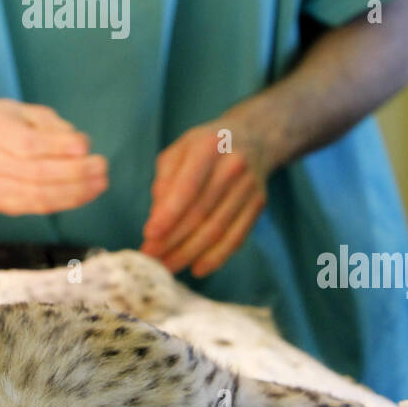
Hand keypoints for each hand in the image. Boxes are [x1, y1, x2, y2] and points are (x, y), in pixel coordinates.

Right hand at [0, 98, 107, 214]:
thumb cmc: (4, 123)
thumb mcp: (25, 110)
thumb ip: (52, 126)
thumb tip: (80, 146)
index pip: (27, 144)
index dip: (58, 147)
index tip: (86, 145)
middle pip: (35, 173)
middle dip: (74, 172)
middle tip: (102, 166)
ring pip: (36, 195)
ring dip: (74, 192)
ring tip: (100, 183)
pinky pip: (35, 207)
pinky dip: (64, 201)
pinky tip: (85, 193)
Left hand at [140, 110, 270, 277]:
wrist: (253, 138)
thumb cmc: (206, 145)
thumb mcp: (179, 150)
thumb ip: (165, 180)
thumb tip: (157, 218)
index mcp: (208, 147)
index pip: (188, 187)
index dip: (168, 215)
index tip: (149, 236)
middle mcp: (233, 166)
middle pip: (201, 213)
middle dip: (172, 240)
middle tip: (150, 258)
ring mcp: (249, 187)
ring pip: (217, 229)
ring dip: (189, 253)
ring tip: (166, 266)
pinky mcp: (258, 204)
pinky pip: (236, 237)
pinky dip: (216, 257)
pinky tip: (197, 268)